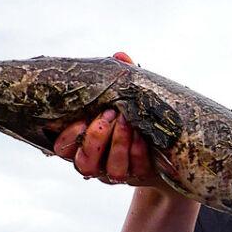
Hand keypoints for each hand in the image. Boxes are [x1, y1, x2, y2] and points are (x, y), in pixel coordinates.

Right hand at [51, 53, 157, 185]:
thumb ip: (118, 79)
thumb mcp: (126, 96)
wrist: (170, 141)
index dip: (69, 135)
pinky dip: (138, 150)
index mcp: (82, 143)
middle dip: (96, 138)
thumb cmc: (136, 113)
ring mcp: (118, 172)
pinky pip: (136, 168)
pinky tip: (142, 134)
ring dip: (118, 145)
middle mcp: (97, 162)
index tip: (83, 116)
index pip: (61, 148)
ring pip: (111, 171)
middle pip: (84, 165)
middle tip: (109, 114)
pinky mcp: (140, 175)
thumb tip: (120, 56)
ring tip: (127, 122)